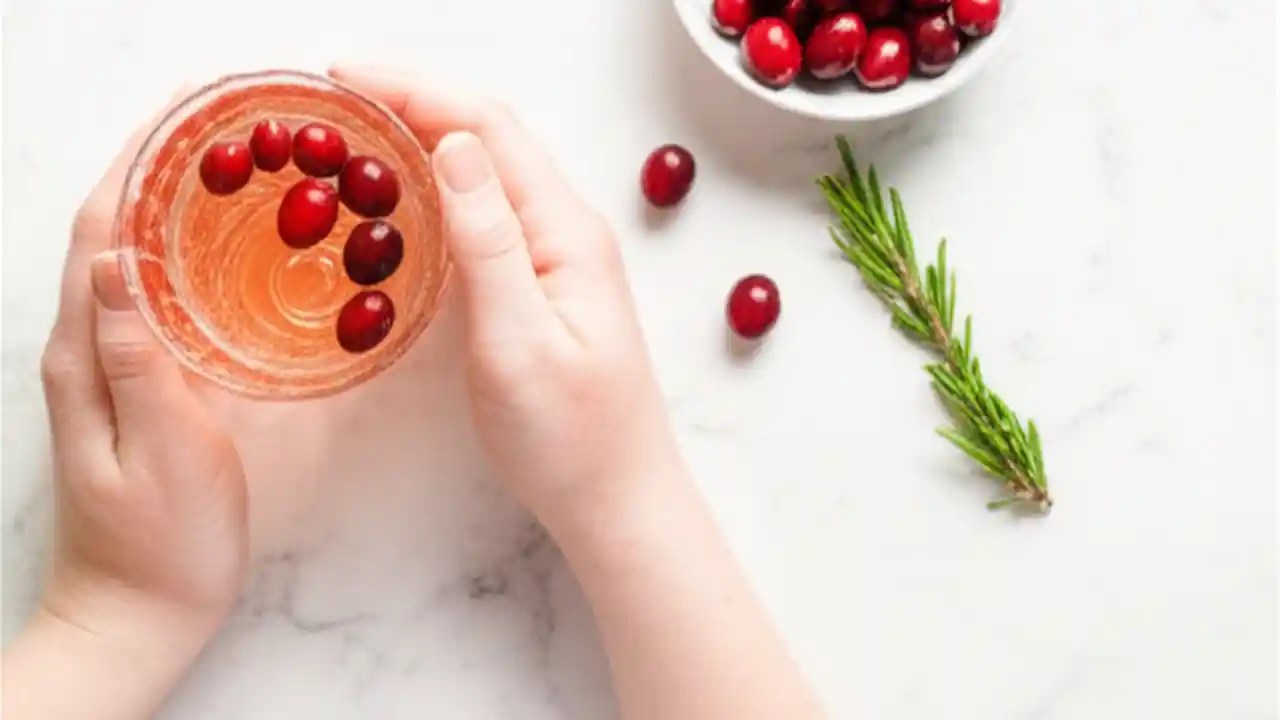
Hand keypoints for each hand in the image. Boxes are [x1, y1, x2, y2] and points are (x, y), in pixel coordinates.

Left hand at [36, 99, 247, 659]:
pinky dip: (179, 255)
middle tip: (223, 127)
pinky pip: (150, 297)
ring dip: (168, 202)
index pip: (99, 233)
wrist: (138, 613)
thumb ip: (139, 358)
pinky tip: (222, 252)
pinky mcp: (131, 385)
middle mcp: (82, 349)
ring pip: (129, 258)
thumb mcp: (163, 452)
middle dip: (155, 164)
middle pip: (109, 230)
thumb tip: (118, 261)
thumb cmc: (161, 543)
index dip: (136, 163)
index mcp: (84, 355)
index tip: (187, 115)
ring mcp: (103, 366)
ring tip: (229, 168)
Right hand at [333, 66, 685, 533]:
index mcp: (564, 232)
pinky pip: (485, 214)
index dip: (415, 89)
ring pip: (486, 172)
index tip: (340, 77)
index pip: (488, 127)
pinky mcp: (541, 285)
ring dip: (422, 138)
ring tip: (351, 134)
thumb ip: (488, 244)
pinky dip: (436, 189)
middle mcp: (566, 230)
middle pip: (488, 136)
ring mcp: (556, 257)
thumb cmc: (571, 439)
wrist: (617, 500)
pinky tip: (399, 201)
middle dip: (412, 101)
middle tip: (330, 100)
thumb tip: (454, 146)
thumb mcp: (519, 343)